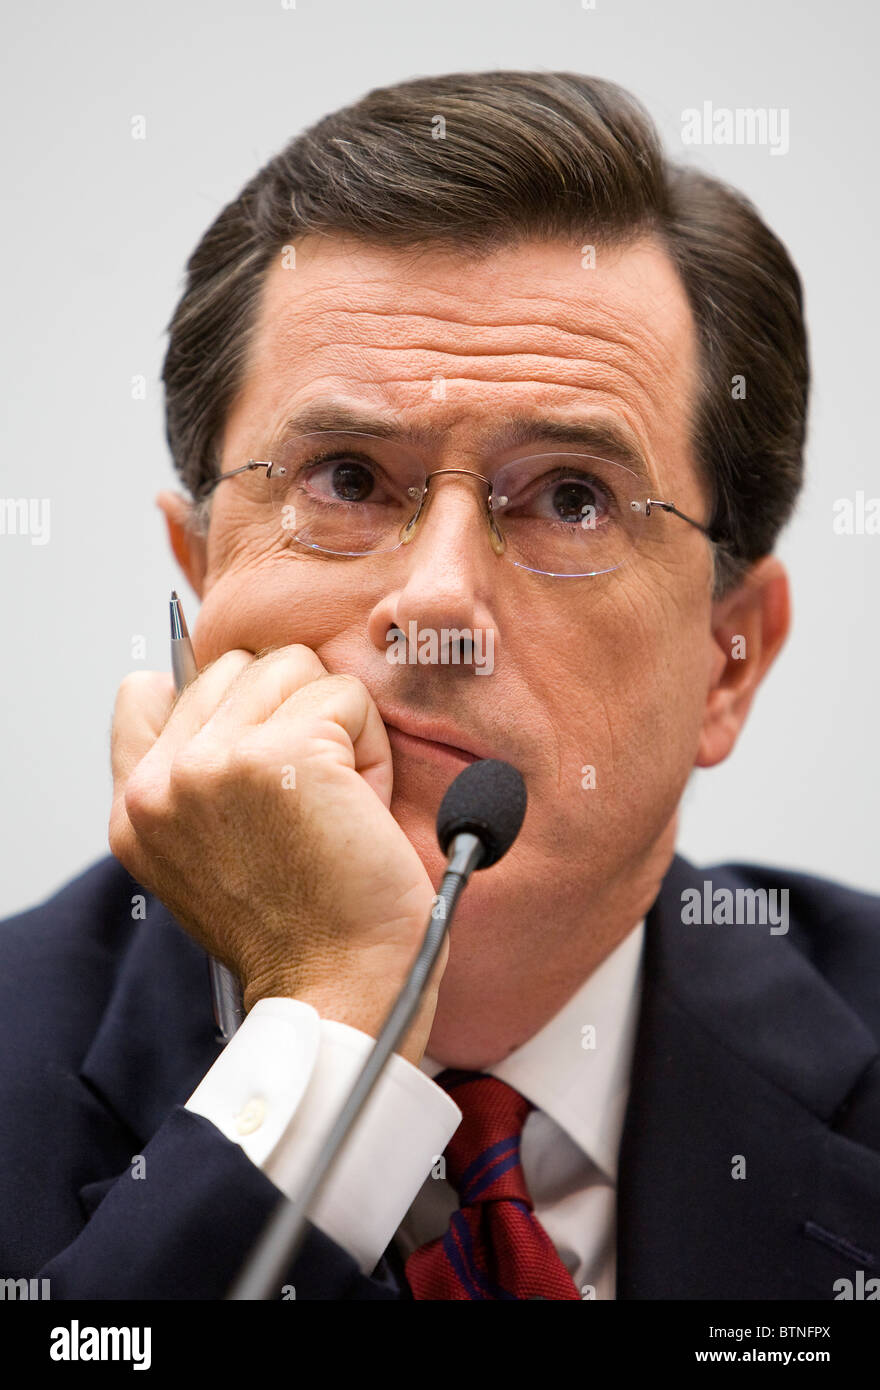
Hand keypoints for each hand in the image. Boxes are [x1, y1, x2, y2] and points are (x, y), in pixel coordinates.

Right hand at [108, 646, 444, 1064]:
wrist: (341, 990)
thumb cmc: (300, 930)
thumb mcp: (201, 855)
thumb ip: (179, 775)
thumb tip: (162, 679)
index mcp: (136, 806)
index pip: (146, 689)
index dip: (225, 709)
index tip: (261, 768)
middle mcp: (162, 781)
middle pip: (240, 666)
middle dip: (293, 716)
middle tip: (310, 801)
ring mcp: (215, 763)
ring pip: (294, 668)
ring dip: (336, 727)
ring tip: (335, 803)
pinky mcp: (282, 754)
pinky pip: (346, 697)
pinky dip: (372, 747)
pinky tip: (359, 808)